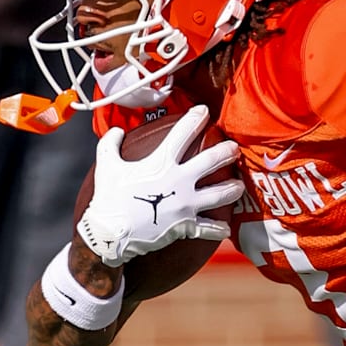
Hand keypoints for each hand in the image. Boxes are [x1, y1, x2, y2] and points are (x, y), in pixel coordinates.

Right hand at [76, 106, 244, 266]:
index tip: (205, 111)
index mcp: (161, 163)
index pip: (183, 133)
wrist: (110, 234)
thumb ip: (110, 144)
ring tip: (239, 186)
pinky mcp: (187, 226)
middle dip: (227, 152)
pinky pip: (210, 228)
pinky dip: (219, 229)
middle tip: (234, 148)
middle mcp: (180, 181)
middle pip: (212, 161)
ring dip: (233, 189)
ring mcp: (186, 204)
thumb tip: (116, 131)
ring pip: (220, 194)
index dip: (196, 118)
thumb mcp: (106, 165)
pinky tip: (226, 228)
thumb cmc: (108, 198)